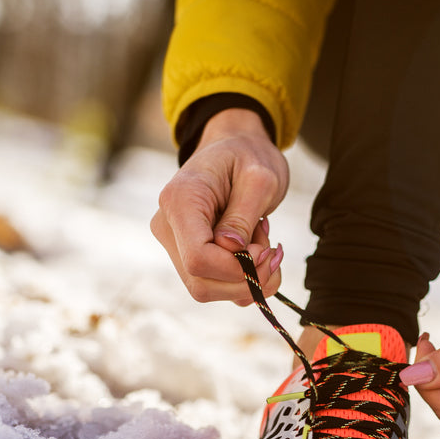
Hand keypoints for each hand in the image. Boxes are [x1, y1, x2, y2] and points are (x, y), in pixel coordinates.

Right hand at [150, 107, 289, 304]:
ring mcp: (175, 244)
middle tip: (271, 248)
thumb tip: (232, 249)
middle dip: (246, 277)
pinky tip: (255, 250)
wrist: (235, 148)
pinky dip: (244, 279)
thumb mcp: (260, 177)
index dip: (237, 267)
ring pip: (207, 290)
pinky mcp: (188, 256)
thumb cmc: (248, 156)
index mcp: (179, 201)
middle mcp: (168, 227)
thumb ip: (244, 215)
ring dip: (247, 279)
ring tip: (263, 242)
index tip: (266, 250)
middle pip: (201, 283)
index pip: (198, 258)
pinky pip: (215, 286)